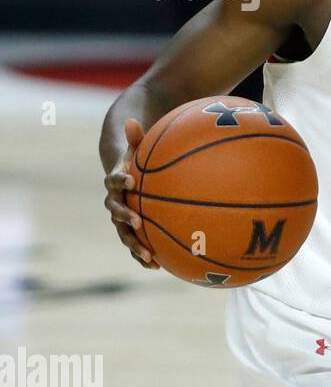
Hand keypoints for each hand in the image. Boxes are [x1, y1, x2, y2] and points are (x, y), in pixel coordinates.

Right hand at [103, 118, 158, 269]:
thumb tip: (133, 121)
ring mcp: (122, 217)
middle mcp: (115, 201)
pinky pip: (136, 243)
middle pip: (114, 212)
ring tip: (149, 257)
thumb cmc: (136, 161)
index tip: (131, 180)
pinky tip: (160, 266)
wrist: (125, 178)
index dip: (120, 180)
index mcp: (117, 181)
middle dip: (124, 217)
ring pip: (124, 233)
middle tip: (137, 222)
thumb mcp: (137, 148)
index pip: (113, 180)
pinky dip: (145, 255)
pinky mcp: (132, 230)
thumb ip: (136, 138)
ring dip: (135, 245)